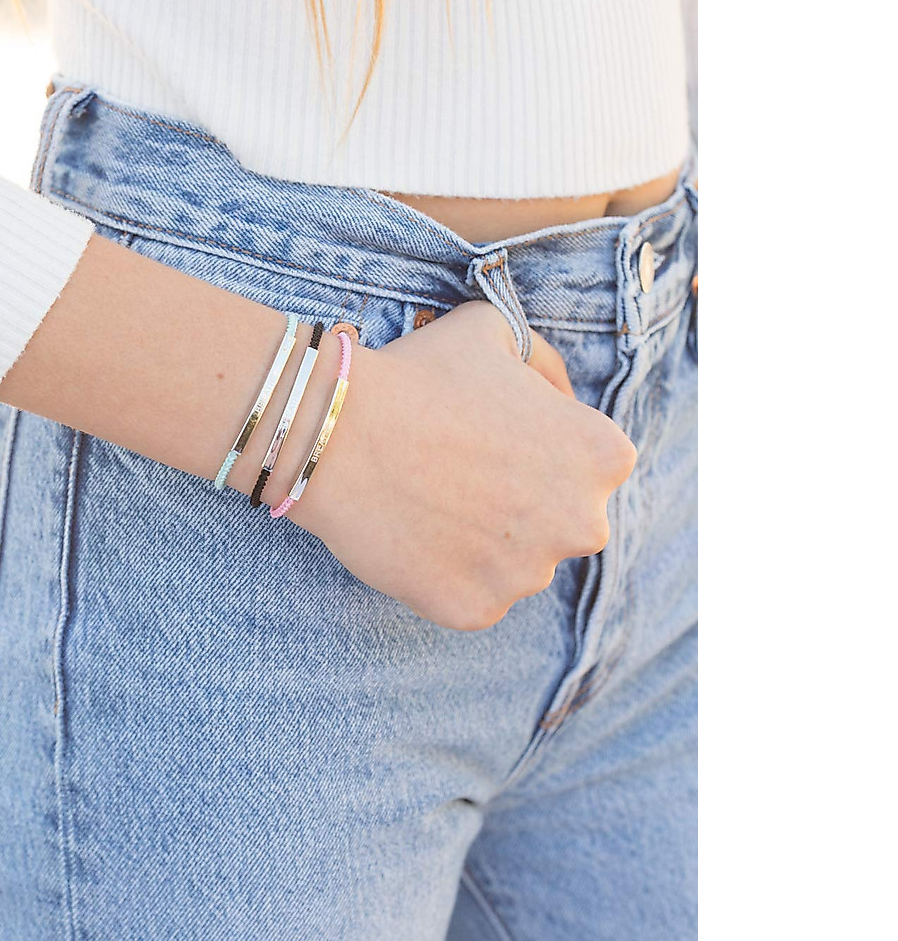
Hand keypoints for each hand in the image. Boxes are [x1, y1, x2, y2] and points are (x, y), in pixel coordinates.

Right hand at [290, 301, 636, 630]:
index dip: (539, 453)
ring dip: (484, 546)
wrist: (339, 430)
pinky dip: (444, 577)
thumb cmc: (416, 373)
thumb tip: (557, 393)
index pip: (589, 467)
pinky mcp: (476, 611)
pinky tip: (412, 536)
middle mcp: (582, 523)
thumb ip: (541, 362)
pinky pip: (470, 599)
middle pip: (560, 523)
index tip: (494, 442)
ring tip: (429, 504)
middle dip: (522, 507)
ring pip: (516, 567)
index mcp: (602, 456)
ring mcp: (528, 575)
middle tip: (462, 478)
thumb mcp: (493, 329)